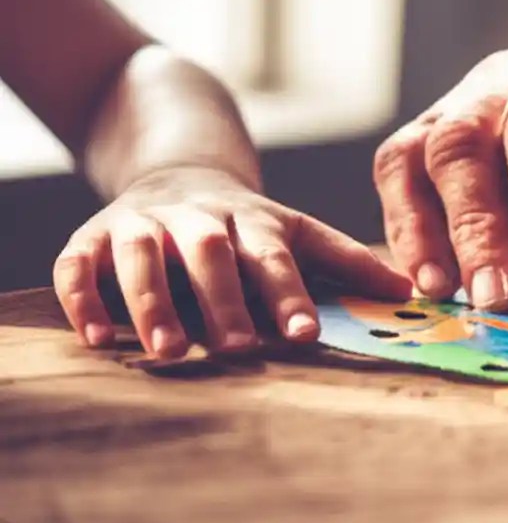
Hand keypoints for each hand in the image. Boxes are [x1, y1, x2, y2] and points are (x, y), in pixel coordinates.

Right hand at [54, 165, 410, 356]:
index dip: (290, 292)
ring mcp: (145, 224)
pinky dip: (87, 298)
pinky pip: (81, 263)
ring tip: (172, 352)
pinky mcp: (94, 236)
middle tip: (241, 348)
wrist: (178, 171)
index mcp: (256, 221)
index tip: (305, 333)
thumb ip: (348, 261)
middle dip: (226, 300)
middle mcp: (201, 219)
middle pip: (212, 254)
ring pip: (145, 256)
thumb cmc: (251, 225)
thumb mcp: (299, 232)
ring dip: (156, 302)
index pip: (276, 255)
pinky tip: (98, 338)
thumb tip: (411, 293)